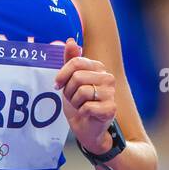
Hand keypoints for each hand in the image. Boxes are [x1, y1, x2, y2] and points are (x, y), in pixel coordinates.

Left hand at [54, 38, 116, 153]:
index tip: (57, 85)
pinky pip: (87, 106)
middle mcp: (108, 78)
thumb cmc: (79, 103)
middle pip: (77, 77)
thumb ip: (70, 60)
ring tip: (80, 106)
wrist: (87, 128)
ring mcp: (111, 93)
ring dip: (75, 102)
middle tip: (73, 99)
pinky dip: (82, 112)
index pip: (76, 62)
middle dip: (69, 91)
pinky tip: (86, 114)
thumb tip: (70, 41)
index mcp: (98, 68)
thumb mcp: (70, 80)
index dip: (62, 74)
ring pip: (82, 91)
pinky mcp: (110, 109)